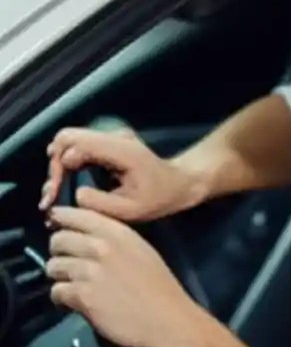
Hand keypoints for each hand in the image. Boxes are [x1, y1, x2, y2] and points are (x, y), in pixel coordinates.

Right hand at [38, 127, 206, 221]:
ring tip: (55, 193)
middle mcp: (114, 137)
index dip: (60, 170)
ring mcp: (111, 137)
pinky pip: (79, 147)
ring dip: (58, 165)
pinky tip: (64, 185)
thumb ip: (102, 203)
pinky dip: (68, 164)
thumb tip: (76, 194)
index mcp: (121, 150)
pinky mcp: (108, 143)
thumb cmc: (161, 197)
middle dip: (55, 166)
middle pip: (67, 138)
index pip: (75, 146)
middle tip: (52, 195)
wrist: (182, 183)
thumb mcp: (132, 210)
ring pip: (70, 141)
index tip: (56, 196)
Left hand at [45, 206, 202, 346]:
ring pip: (53, 266)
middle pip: (58, 240)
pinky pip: (56, 291)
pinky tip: (76, 302)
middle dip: (60, 252)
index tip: (60, 228)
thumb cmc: (160, 287)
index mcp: (119, 233)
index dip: (61, 219)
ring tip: (75, 286)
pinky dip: (62, 298)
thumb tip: (85, 236)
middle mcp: (101, 247)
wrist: (168, 321)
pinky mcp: (82, 296)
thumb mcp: (142, 251)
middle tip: (70, 264)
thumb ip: (115, 239)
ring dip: (61, 276)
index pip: (75, 214)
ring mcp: (90, 272)